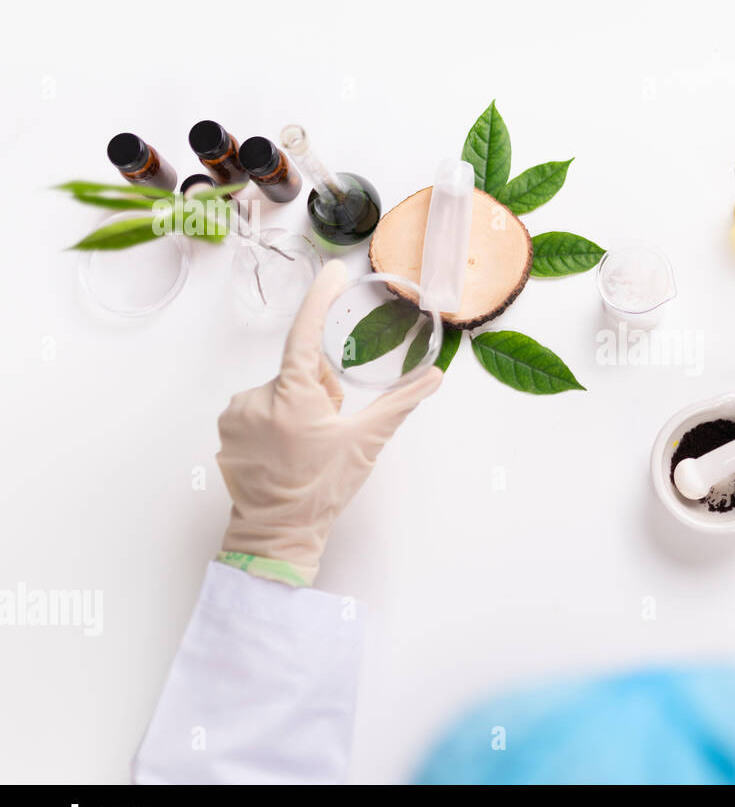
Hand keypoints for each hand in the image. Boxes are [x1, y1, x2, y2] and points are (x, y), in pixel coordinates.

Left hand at [216, 261, 441, 583]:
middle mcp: (257, 396)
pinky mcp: (228, 430)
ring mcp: (237, 414)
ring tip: (307, 447)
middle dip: (321, 391)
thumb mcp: (366, 444)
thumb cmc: (319, 491)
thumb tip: (435, 377)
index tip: (334, 271)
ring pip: (282, 390)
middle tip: (329, 430)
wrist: (277, 535)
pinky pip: (261, 407)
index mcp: (291, 395)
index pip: (306, 332)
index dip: (322, 297)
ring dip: (299, 407)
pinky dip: (278, 420)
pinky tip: (287, 451)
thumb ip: (400, 404)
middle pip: (301, 370)